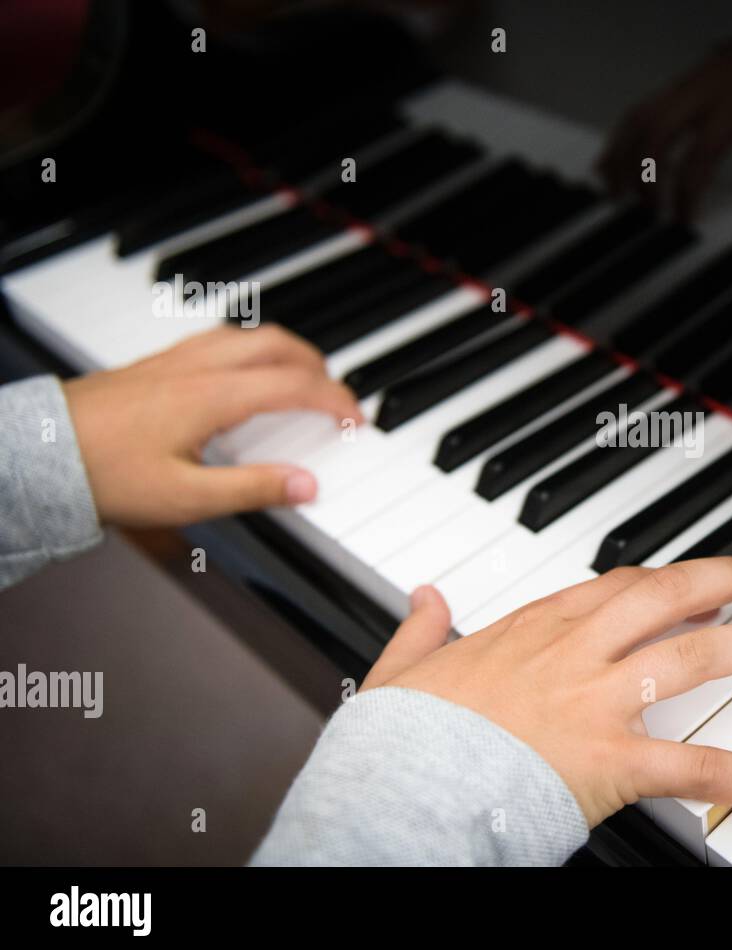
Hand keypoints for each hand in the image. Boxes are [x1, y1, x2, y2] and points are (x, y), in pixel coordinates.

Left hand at [63, 324, 361, 525]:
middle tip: (336, 395)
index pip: (295, 385)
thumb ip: (254, 490)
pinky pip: (219, 340)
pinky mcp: (155, 364)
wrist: (41, 455)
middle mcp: (198, 368)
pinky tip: (244, 373)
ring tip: (300, 377)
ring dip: (286, 351)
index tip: (355, 419)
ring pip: (248, 335)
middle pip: (278, 345)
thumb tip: (307, 484)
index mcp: (213, 396)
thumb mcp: (187, 497)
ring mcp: (175, 360)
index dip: (335, 400)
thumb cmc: (105, 475)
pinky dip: (252, 350)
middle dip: (319, 366)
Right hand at [361, 558, 731, 827]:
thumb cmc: (406, 736)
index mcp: (532, 630)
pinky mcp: (610, 759)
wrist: (405, 786)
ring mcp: (597, 701)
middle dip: (724, 583)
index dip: (660, 580)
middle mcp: (574, 652)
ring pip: (691, 658)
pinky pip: (692, 765)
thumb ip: (422, 629)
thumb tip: (425, 599)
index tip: (686, 583)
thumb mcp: (406, 668)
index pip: (613, 587)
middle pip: (667, 598)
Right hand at [597, 38, 731, 219]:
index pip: (700, 153)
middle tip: (648, 211)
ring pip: (637, 119)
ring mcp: (682, 89)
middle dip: (645, 176)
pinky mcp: (671, 90)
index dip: (687, 191)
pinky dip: (617, 140)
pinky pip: (635, 112)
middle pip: (657, 133)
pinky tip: (605, 166)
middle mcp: (701, 95)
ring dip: (621, 158)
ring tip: (614, 195)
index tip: (684, 221)